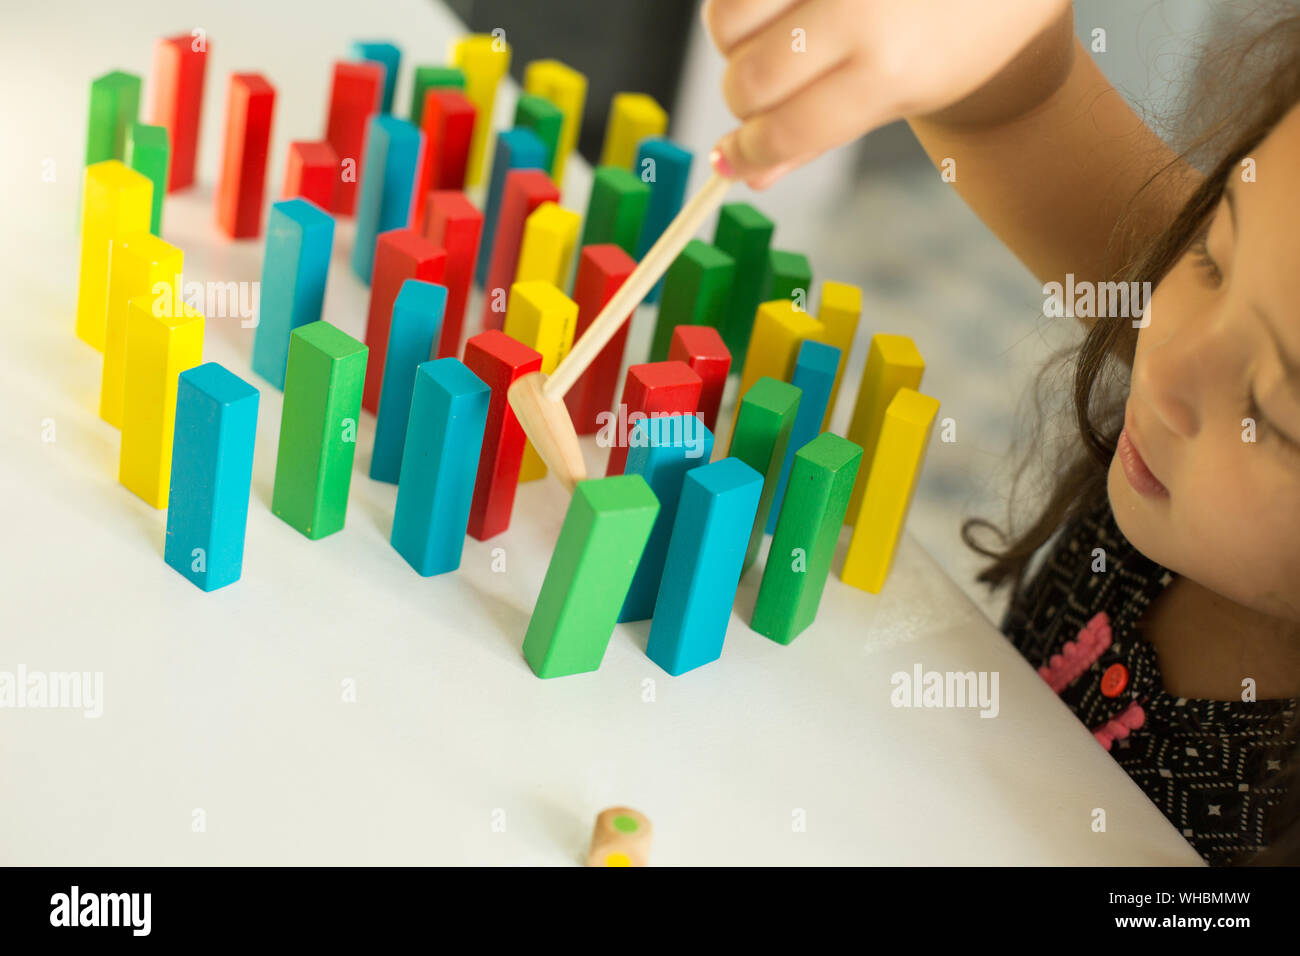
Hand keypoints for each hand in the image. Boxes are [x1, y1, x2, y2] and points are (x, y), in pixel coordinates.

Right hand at [704, 0, 1073, 187]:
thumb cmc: (950, 42)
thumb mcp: (895, 100)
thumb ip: (813, 138)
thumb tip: (742, 171)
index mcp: (887, 72)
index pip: (786, 131)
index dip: (749, 153)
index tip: (733, 158)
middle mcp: (858, 11)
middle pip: (748, 80)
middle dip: (740, 103)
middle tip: (759, 99)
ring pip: (725, 20)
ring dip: (731, 44)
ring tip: (768, 44)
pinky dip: (744, 4)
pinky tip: (776, 11)